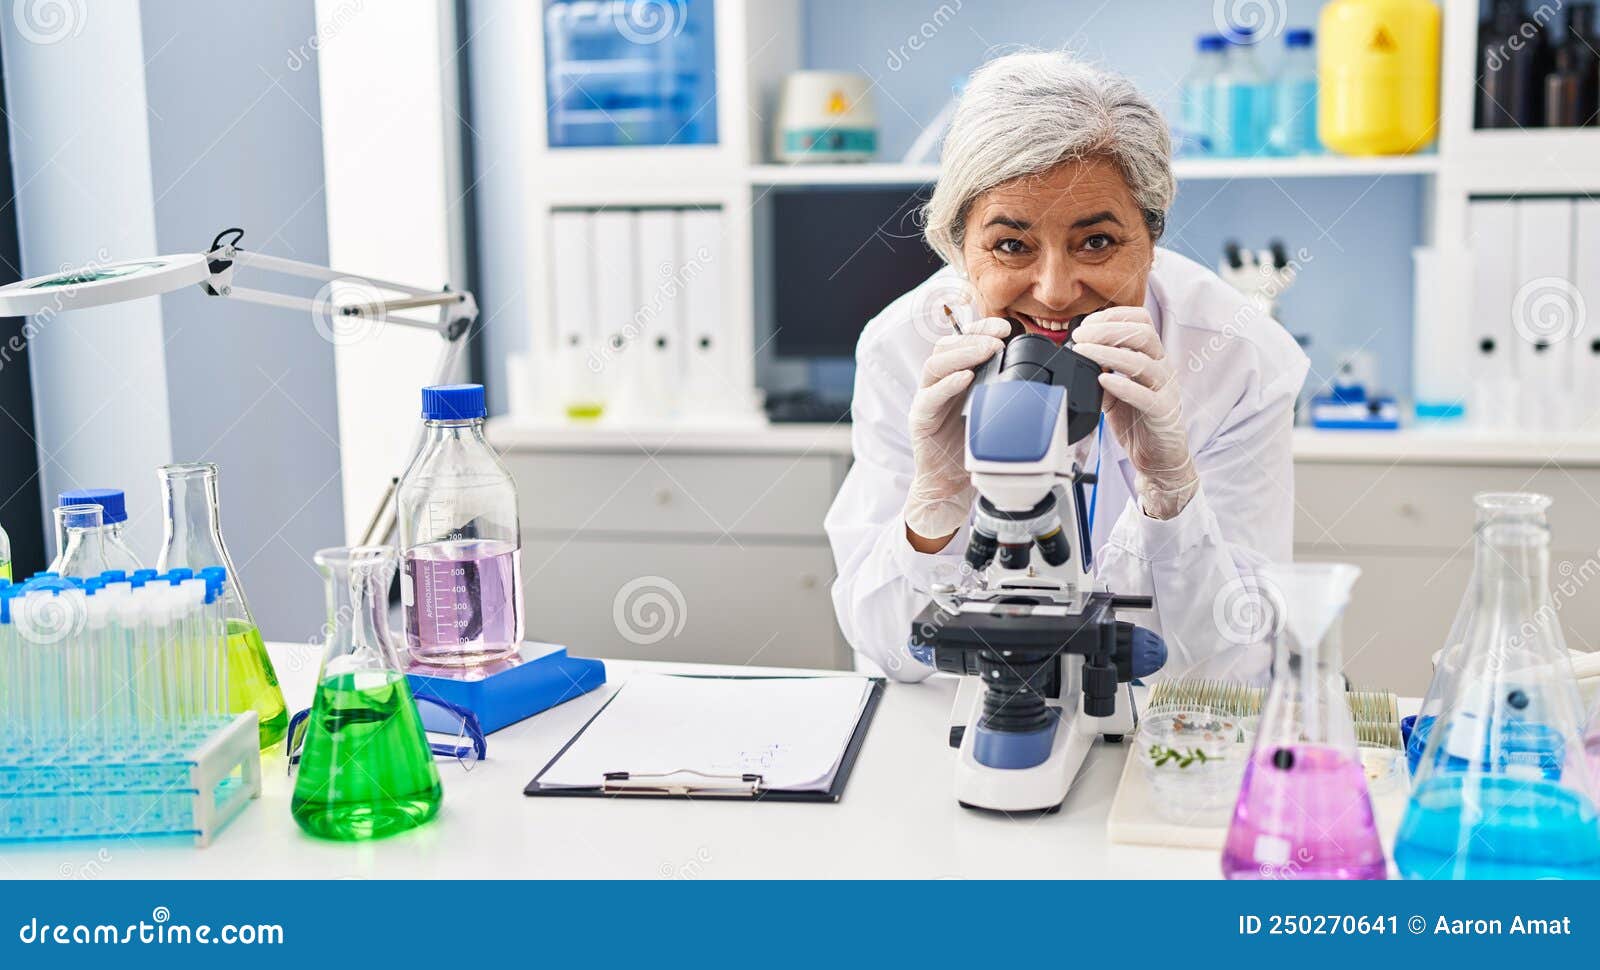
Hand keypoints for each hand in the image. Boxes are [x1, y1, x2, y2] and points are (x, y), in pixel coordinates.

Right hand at [902, 317, 1011, 548]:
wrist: (953, 486)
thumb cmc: (976, 451)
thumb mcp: (1001, 418)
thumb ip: (1015, 400)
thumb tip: (1054, 390)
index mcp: (959, 378)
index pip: (965, 342)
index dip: (983, 328)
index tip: (1006, 327)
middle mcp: (941, 384)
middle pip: (948, 346)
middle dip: (974, 337)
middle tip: (998, 338)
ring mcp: (928, 399)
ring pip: (936, 365)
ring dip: (962, 354)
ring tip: (985, 351)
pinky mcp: (921, 419)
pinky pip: (931, 396)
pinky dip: (947, 385)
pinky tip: (965, 379)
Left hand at [1071, 307, 1198, 519]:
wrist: (1159, 457)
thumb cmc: (1138, 420)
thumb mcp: (1114, 391)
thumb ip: (1100, 372)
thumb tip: (1076, 356)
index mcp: (1153, 357)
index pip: (1141, 321)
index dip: (1113, 316)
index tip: (1086, 324)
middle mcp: (1162, 368)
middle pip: (1142, 334)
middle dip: (1108, 330)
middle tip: (1080, 336)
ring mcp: (1165, 389)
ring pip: (1142, 362)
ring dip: (1108, 353)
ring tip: (1083, 352)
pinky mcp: (1163, 412)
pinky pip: (1144, 395)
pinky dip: (1122, 385)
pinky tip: (1102, 380)